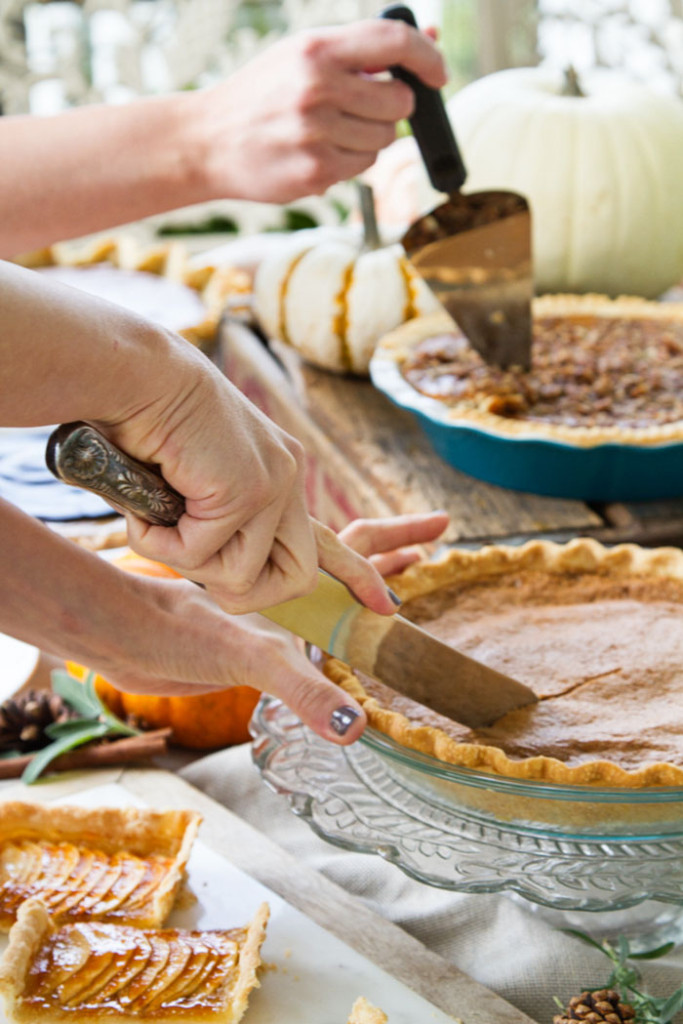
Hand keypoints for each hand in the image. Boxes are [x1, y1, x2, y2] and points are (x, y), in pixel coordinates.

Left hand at [81, 511, 449, 745]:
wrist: (126, 638)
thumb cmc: (181, 631)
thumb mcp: (253, 660)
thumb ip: (306, 691)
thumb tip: (356, 728)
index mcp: (298, 574)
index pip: (361, 546)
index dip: (401, 536)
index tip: (442, 526)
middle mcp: (290, 582)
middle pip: (355, 552)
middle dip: (397, 538)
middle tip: (439, 526)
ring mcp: (274, 603)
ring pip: (333, 582)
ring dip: (369, 574)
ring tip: (406, 571)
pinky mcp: (256, 629)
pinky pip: (309, 618)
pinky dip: (336, 619)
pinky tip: (343, 637)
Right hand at [107, 362, 403, 615]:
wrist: (136, 375)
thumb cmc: (146, 426)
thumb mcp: (191, 484)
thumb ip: (214, 524)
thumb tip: (219, 578)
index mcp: (279, 472)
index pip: (331, 537)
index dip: (357, 575)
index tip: (385, 605)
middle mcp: (287, 477)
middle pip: (295, 579)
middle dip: (243, 591)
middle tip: (188, 552)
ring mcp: (273, 484)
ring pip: (240, 578)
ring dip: (184, 559)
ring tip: (158, 513)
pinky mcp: (247, 490)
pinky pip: (200, 556)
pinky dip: (159, 542)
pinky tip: (148, 500)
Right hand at [185, 18, 446, 202]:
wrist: (207, 141)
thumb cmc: (262, 94)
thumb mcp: (302, 55)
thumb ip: (363, 49)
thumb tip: (430, 36)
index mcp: (316, 49)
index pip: (394, 42)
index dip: (427, 57)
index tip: (438, 73)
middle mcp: (317, 88)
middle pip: (398, 101)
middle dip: (390, 105)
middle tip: (362, 106)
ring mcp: (316, 133)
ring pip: (385, 138)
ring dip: (370, 136)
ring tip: (333, 130)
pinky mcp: (315, 171)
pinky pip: (364, 167)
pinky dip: (353, 160)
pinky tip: (322, 151)